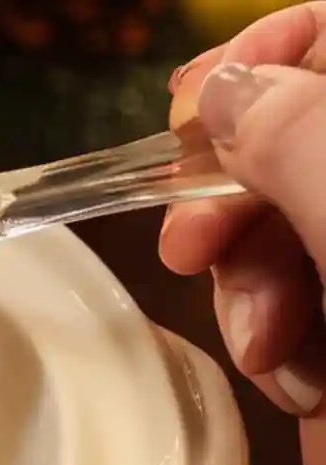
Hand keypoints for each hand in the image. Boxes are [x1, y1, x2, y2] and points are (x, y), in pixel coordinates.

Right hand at [160, 3, 325, 464]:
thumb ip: (311, 144)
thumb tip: (228, 86)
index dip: (281, 49)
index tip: (199, 99)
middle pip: (299, 136)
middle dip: (235, 190)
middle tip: (188, 236)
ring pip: (271, 222)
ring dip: (247, 284)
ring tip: (270, 345)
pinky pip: (273, 298)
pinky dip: (265, 337)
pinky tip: (296, 379)